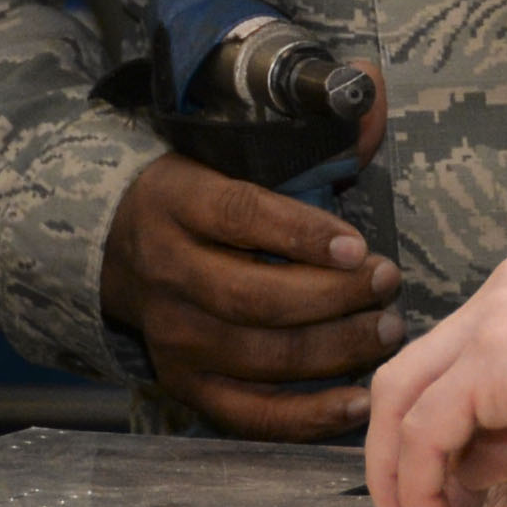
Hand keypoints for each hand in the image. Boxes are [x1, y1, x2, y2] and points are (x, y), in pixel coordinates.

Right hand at [100, 145, 400, 439]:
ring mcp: (171, 335)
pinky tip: (356, 400)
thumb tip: (372, 90)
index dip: (301, 234)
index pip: (240, 217)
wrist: (119, 244)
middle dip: (331, 297)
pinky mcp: (183, 383)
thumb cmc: (201, 194)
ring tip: (386, 330)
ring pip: (257, 356)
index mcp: (175, 200)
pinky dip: (305, 416)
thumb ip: (309, 127)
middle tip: (387, 285)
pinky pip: (248, 413)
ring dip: (333, 351)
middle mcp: (166, 271)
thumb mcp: (234, 150)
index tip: (357, 245)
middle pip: (252, 297)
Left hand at [365, 252, 506, 506]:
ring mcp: (499, 317)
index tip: (430, 501)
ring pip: (403, 398)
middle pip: (408, 376)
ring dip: (399, 478)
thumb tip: (458, 469)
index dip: (421, 440)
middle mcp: (505, 294)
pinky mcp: (501, 354)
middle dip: (392, 460)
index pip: (443, 366)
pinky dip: (420, 481)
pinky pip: (429, 427)